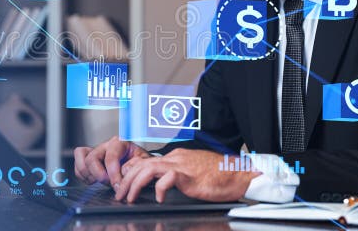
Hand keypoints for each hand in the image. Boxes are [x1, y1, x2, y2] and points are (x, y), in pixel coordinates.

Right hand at [74, 136, 150, 186]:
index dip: (113, 174)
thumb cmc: (139, 161)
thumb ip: (136, 165)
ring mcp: (95, 152)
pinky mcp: (87, 160)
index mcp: (119, 143)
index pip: (111, 157)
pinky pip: (78, 167)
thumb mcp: (143, 161)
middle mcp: (105, 146)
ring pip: (82, 161)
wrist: (136, 163)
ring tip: (100, 181)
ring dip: (90, 175)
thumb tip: (124, 172)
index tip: (117, 186)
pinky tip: (94, 180)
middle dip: (99, 175)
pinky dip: (83, 176)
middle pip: (92, 159)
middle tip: (108, 183)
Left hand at [115, 148, 255, 202]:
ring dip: (135, 184)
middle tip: (119, 194)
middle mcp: (175, 158)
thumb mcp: (191, 174)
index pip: (146, 161)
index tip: (123, 184)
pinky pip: (168, 179)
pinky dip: (159, 189)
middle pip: (142, 164)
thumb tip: (160, 185)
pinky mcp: (189, 176)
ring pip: (149, 169)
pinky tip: (159, 199)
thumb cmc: (218, 176)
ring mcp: (181, 165)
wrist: (238, 174)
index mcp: (175, 157)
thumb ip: (175, 176)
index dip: (131, 172)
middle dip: (127, 180)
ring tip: (130, 198)